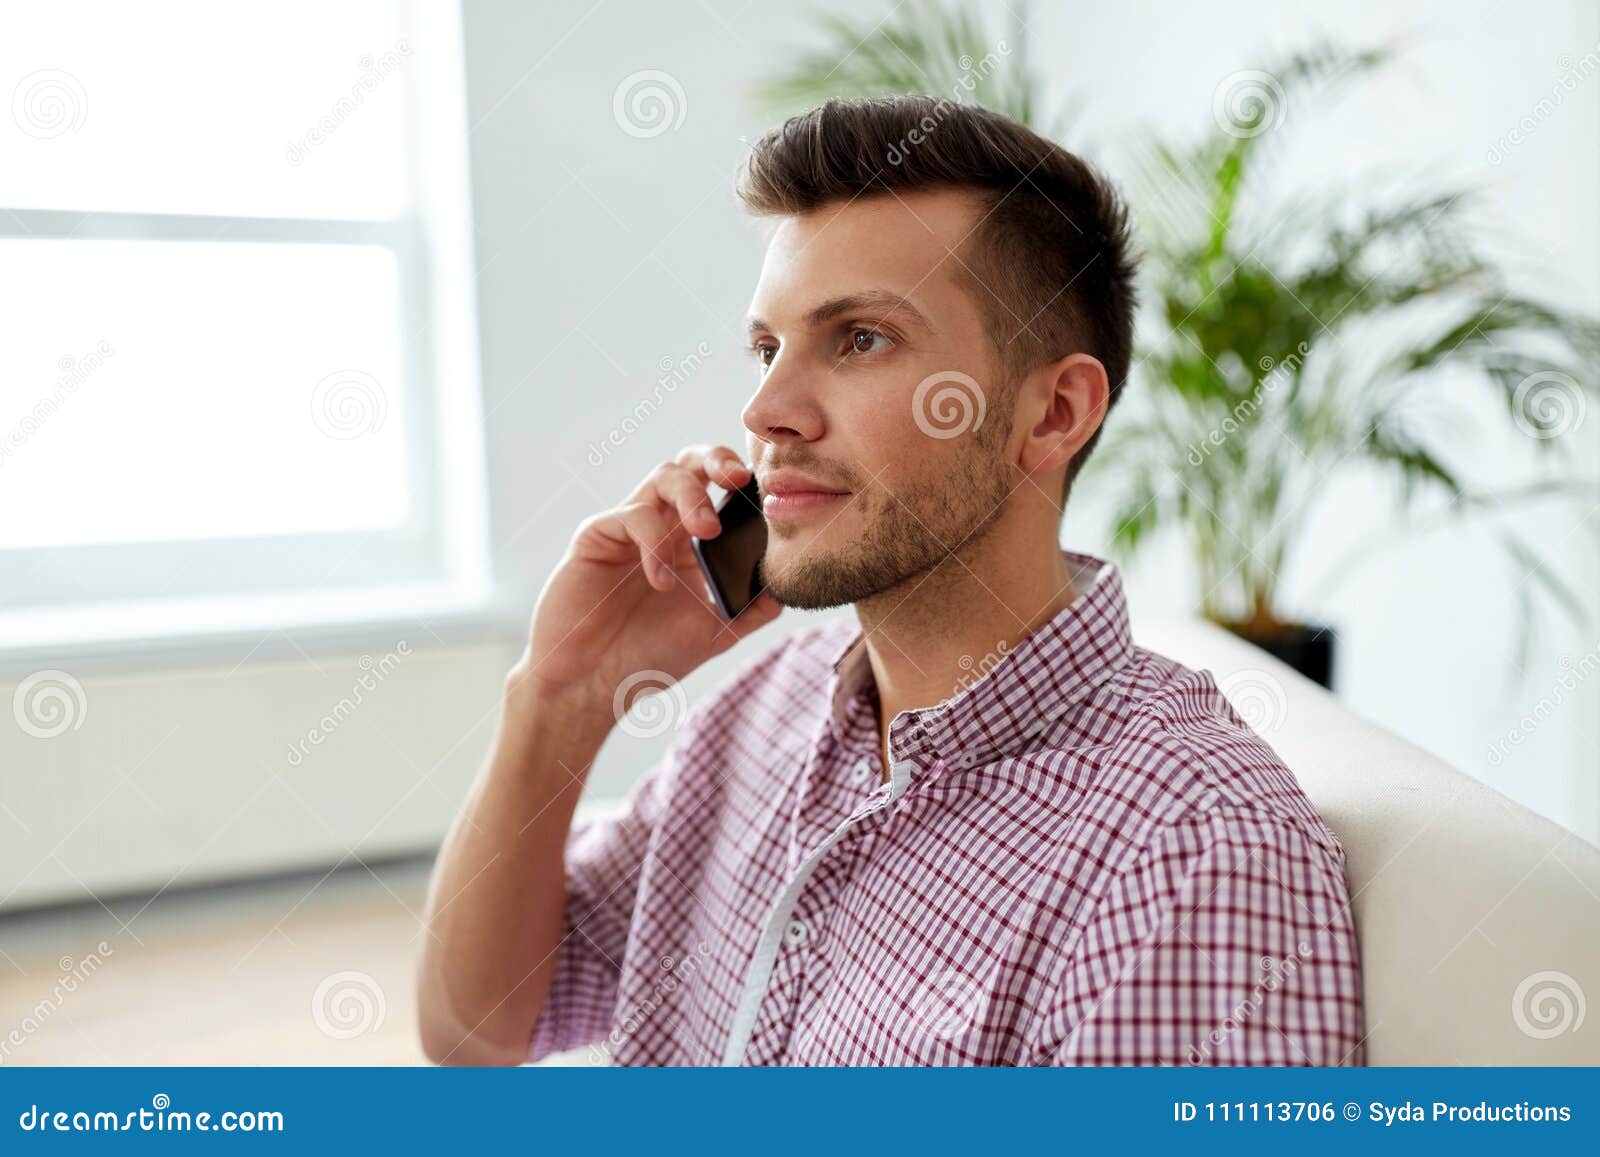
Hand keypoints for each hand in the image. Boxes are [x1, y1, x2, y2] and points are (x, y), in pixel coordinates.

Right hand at [510, 444, 781, 717]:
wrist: (592, 683)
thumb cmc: (649, 655)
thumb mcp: (715, 632)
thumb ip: (752, 608)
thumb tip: (789, 585)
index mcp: (693, 541)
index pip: (722, 491)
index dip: (747, 481)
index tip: (773, 492)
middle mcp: (664, 525)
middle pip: (693, 464)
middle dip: (719, 460)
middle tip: (738, 478)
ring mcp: (630, 526)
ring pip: (664, 476)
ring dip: (693, 496)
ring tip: (707, 531)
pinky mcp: (598, 535)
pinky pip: (634, 516)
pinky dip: (655, 543)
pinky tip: (662, 581)